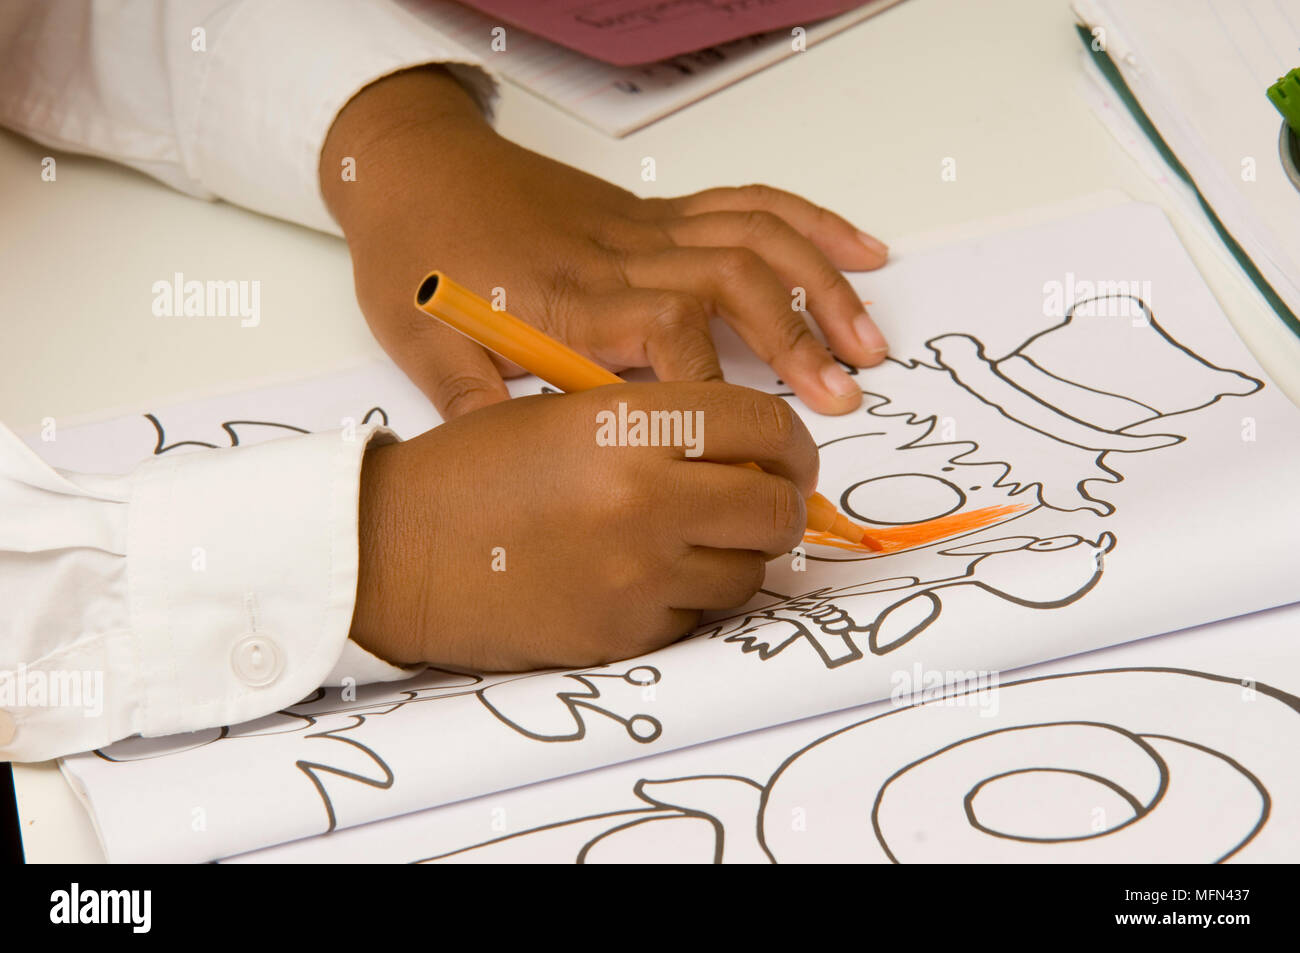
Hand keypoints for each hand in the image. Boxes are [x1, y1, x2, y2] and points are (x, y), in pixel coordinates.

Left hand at [321, 68, 889, 420]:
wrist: (412, 167)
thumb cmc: (415, 257)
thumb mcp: (422, 346)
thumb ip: (475, 410)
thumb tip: (518, 484)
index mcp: (568, 300)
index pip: (667, 332)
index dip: (714, 387)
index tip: (744, 444)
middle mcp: (621, 258)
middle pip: (733, 280)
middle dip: (797, 340)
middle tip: (843, 401)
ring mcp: (645, 228)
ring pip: (755, 240)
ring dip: (820, 287)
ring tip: (871, 344)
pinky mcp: (656, 212)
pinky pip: (747, 205)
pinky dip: (810, 224)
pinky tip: (860, 252)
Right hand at [349, 382, 817, 670]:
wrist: (395, 552)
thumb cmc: (471, 474)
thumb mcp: (566, 413)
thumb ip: (660, 426)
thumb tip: (747, 457)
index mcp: (628, 426)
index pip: (763, 425)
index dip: (790, 442)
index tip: (787, 456)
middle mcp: (644, 500)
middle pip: (774, 508)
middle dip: (778, 504)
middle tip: (759, 501)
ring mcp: (637, 576)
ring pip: (745, 572)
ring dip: (732, 555)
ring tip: (683, 539)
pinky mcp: (623, 633)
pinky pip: (694, 617)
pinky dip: (683, 599)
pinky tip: (636, 578)